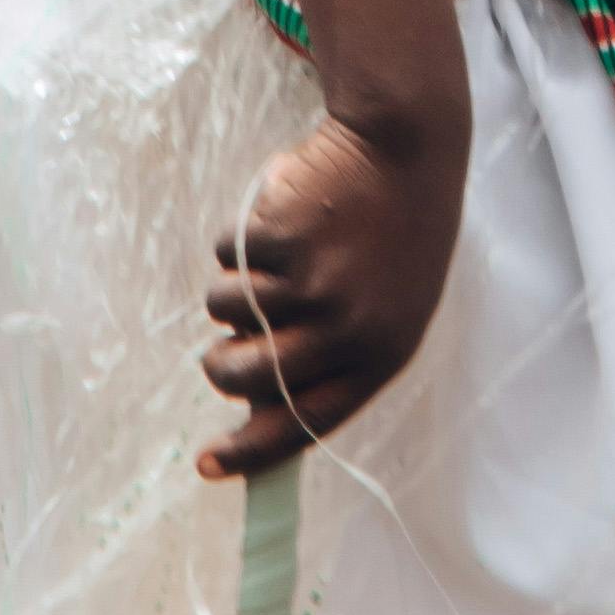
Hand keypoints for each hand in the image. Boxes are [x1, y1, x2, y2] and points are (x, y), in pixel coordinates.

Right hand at [198, 100, 467, 474]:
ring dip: (229, 289)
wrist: (406, 147)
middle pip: (248, 376)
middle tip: (219, 357)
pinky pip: (227, 255)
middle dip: (219, 369)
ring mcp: (314, 281)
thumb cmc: (392, 236)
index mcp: (382, 354)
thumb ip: (333, 356)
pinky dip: (239, 238)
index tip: (207, 467)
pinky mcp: (284, 236)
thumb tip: (258, 409)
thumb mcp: (384, 308)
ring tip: (272, 260)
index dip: (253, 452)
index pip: (309, 422)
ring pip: (225, 309)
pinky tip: (281, 213)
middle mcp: (348, 327)